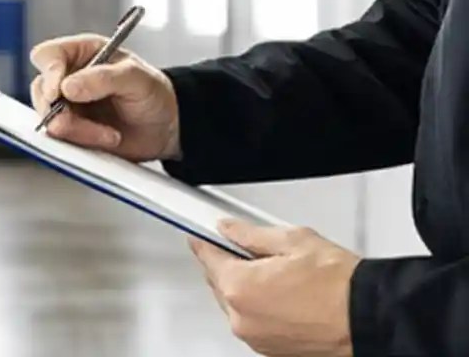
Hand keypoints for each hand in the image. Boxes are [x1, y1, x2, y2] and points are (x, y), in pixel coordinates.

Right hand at [29, 34, 180, 161]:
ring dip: (76, 130)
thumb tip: (67, 87)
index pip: (48, 55)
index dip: (49, 72)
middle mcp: (69, 77)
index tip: (59, 92)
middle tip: (84, 122)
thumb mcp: (136, 78)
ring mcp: (68, 106)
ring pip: (48, 118)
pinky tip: (106, 138)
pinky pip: (61, 138)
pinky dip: (81, 141)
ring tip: (108, 133)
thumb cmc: (154, 94)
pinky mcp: (72, 130)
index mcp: (83, 53)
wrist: (167, 129)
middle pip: (41, 90)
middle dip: (61, 110)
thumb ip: (103, 78)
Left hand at [190, 221, 361, 356]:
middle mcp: (241, 318)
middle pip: (219, 282)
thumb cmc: (339, 285)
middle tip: (253, 252)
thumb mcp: (293, 241)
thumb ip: (250, 234)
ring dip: (245, 289)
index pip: (207, 257)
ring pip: (235, 304)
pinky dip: (260, 309)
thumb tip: (229, 229)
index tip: (202, 234)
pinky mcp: (271, 351)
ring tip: (280, 277)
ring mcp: (255, 338)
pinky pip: (253, 323)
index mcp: (239, 287)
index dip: (205, 240)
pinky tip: (285, 297)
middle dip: (229, 264)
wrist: (371, 318)